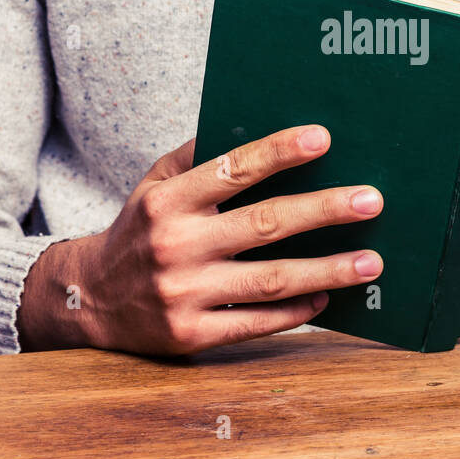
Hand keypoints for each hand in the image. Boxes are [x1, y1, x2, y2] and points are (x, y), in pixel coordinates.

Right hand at [17, 124, 383, 354]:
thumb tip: (249, 123)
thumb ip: (196, 156)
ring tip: (371, 261)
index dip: (279, 153)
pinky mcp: (191, 335)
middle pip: (265, 224)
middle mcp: (176, 246)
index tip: (323, 138)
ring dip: (328, 270)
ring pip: (271, 280)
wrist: (88, 300)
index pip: (232, 170)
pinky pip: (256, 323)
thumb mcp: (153, 185)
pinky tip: (328, 298)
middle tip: (371, 201)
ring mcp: (184, 294)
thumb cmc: (139, 232)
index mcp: (169, 202)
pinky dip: (297, 312)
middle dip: (324, 210)